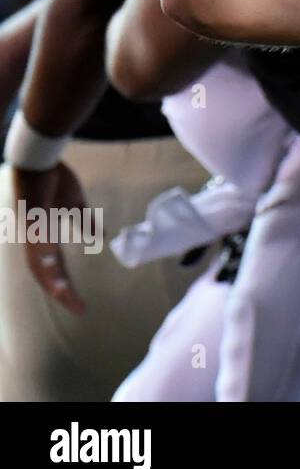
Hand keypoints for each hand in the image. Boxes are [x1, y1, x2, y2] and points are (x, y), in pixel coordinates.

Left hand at [11, 161, 88, 314]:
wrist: (39, 158)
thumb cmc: (54, 178)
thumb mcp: (75, 204)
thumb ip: (84, 222)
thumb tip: (98, 237)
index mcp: (47, 238)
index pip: (57, 270)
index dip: (67, 288)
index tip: (82, 305)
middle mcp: (36, 240)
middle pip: (47, 274)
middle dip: (63, 293)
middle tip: (80, 310)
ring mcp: (32, 230)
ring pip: (39, 262)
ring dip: (52, 280)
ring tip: (64, 295)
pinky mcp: (31, 217)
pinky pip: (37, 240)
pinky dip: (43, 255)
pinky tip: (52, 265)